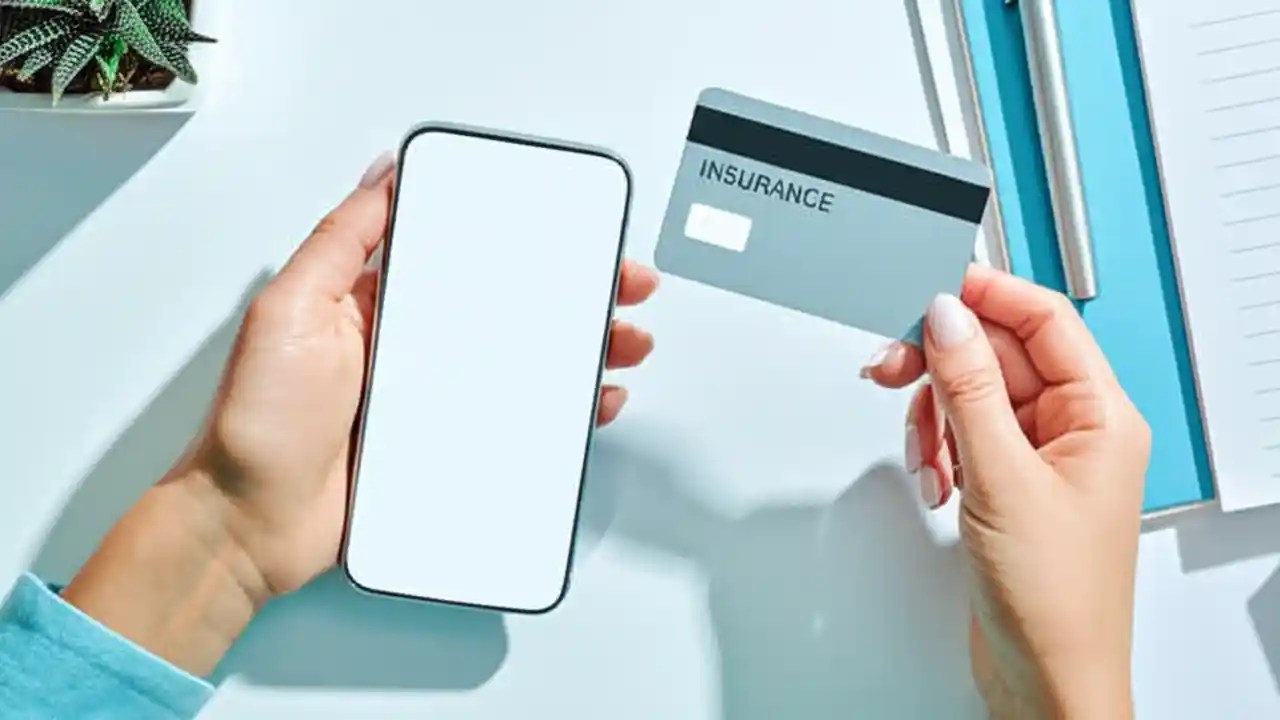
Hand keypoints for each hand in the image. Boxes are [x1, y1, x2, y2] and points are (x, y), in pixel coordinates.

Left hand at [61, 152, 659, 673]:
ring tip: (623, 343)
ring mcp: (433, 400)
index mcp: (377, 302)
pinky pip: (516, 424)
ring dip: (581, 349)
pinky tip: (591, 402)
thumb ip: (341, 242)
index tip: (572, 230)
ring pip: (525, 363)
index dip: (525, 241)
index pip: (468, 256)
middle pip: (512, 308)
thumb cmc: (258, 422)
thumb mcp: (291, 309)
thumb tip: (384, 172)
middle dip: (574, 294)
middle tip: (623, 286)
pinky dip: (560, 411)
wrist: (248, 526)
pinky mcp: (446, 450)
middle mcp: (413, 346)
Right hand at [864, 266, 1149, 718]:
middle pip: (996, 355)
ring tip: (928, 457)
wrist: (1044, 679)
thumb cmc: (1056, 600)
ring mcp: (1037, 457)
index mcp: (1100, 415)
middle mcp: (1073, 429)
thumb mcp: (1002, 479)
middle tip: (891, 366)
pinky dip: (937, 450)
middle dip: (940, 364)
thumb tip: (947, 316)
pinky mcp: (1005, 484)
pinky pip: (961, 435)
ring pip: (970, 394)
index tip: (929, 285)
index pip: (1044, 319)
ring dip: (934, 417)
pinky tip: (937, 482)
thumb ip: (969, 388)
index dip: (986, 293)